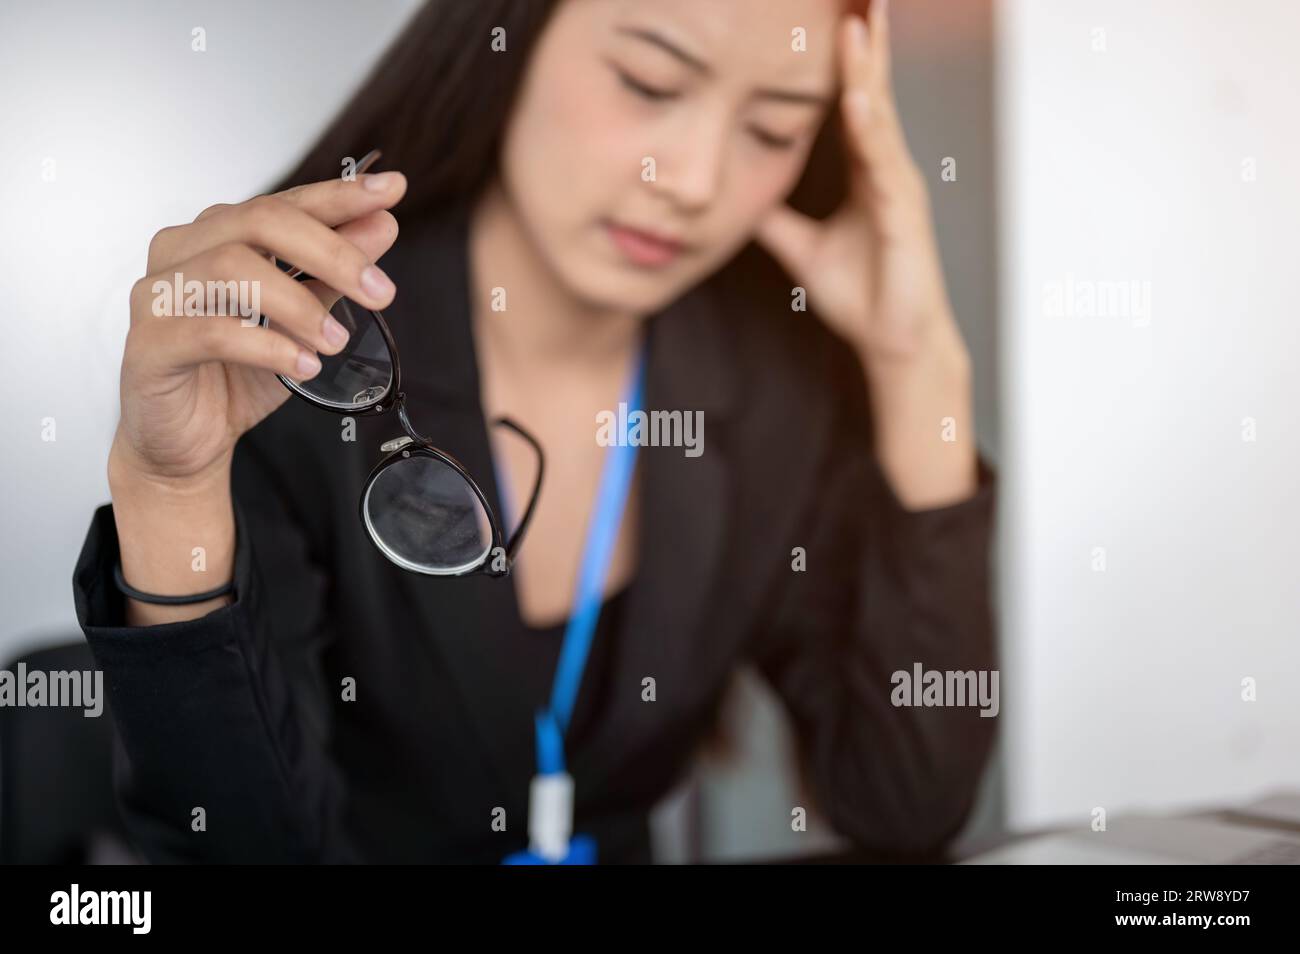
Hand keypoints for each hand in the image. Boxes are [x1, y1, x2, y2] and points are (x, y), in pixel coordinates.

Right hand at [112, 170, 405, 488]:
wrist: (186, 441)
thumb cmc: (235, 375)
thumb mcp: (301, 321)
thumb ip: (334, 274)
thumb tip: (382, 224)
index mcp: (219, 235)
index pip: (284, 202)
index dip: (338, 195)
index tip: (391, 190)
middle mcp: (183, 251)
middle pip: (259, 221)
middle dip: (331, 251)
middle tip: (379, 290)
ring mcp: (159, 293)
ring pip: (232, 269)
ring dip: (299, 304)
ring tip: (337, 341)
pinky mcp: (149, 343)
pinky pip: (211, 331)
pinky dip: (268, 347)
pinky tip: (304, 365)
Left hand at [755, 0, 963, 371]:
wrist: (893, 344)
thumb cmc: (862, 295)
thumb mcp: (802, 249)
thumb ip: (776, 219)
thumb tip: (740, 197)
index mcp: (867, 171)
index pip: (852, 101)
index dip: (844, 59)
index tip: (834, 14)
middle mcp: (888, 169)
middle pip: (872, 92)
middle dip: (864, 42)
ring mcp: (900, 187)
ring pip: (880, 116)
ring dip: (867, 70)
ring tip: (857, 25)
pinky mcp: (905, 214)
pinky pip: (884, 163)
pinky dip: (870, 129)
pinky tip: (858, 99)